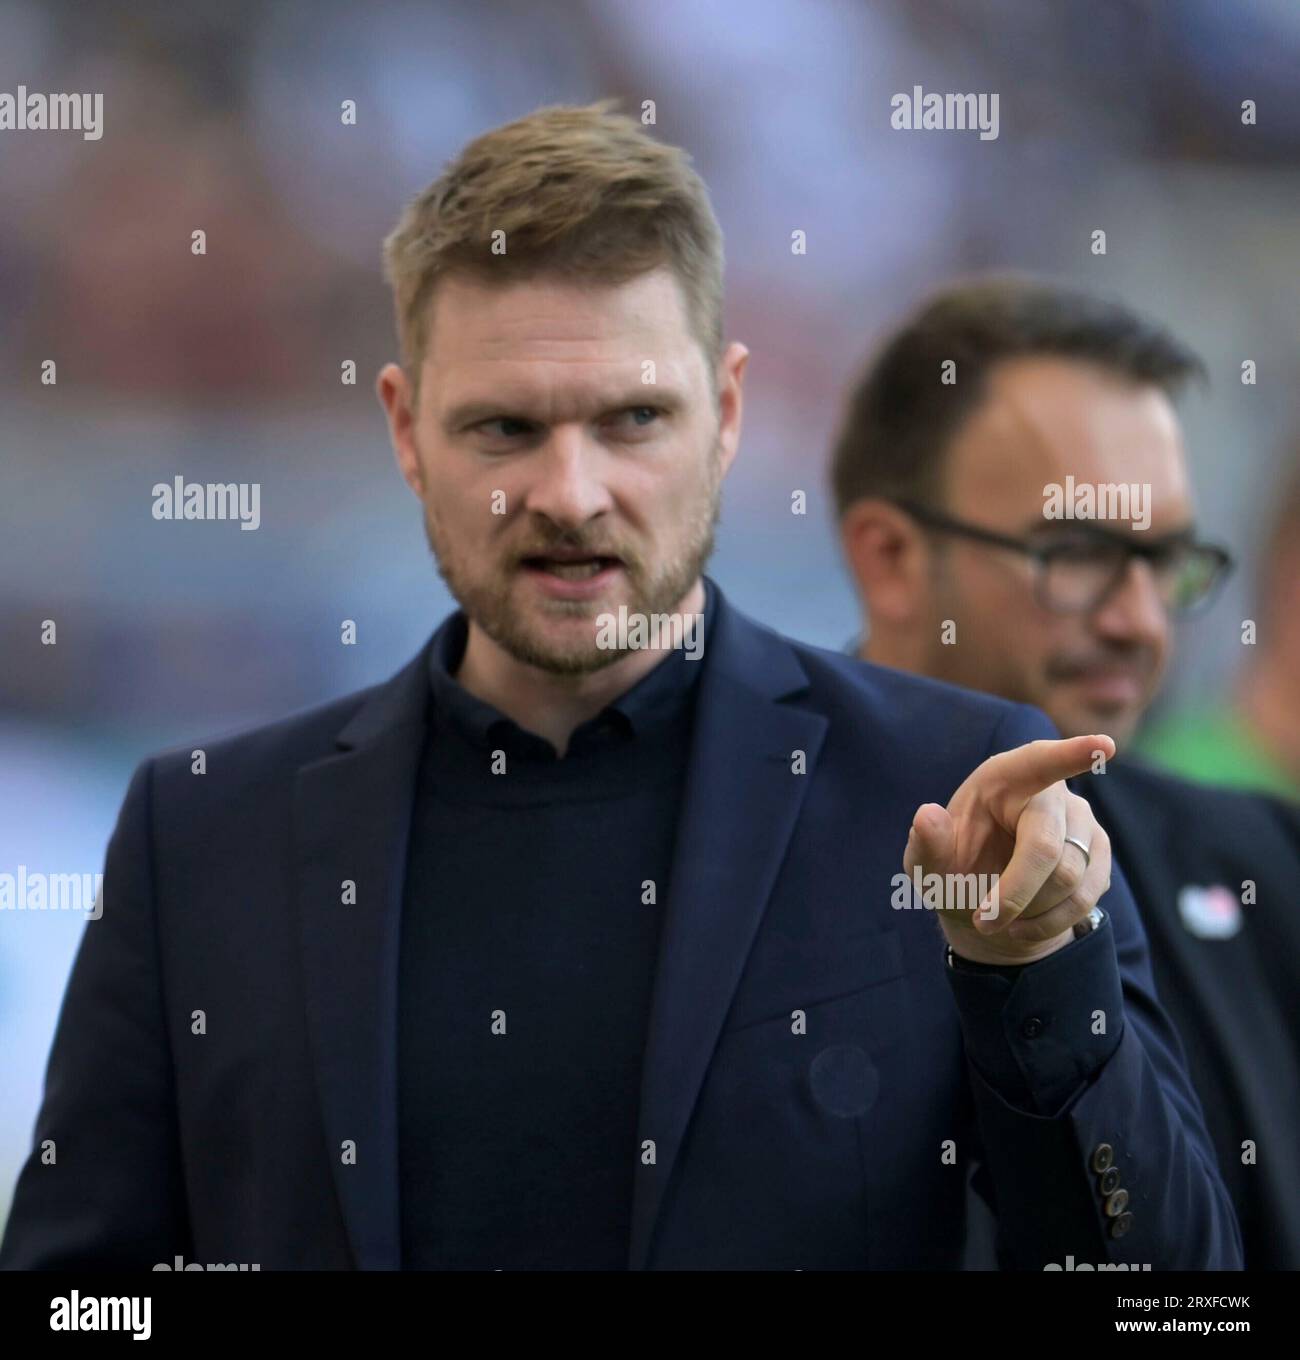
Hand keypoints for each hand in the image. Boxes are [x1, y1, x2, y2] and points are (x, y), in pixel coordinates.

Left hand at [903, 734, 1114, 965]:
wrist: (984, 905)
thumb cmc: (953, 870)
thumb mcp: (926, 863)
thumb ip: (926, 843)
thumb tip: (927, 816)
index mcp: (1004, 776)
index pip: (1040, 761)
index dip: (1072, 754)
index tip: (1104, 745)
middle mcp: (1050, 793)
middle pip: (1046, 847)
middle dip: (1013, 894)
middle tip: (982, 922)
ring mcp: (1082, 821)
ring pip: (1069, 878)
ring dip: (1030, 911)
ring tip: (1000, 917)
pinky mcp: (1099, 853)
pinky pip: (1085, 896)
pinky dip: (1050, 921)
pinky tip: (1025, 923)